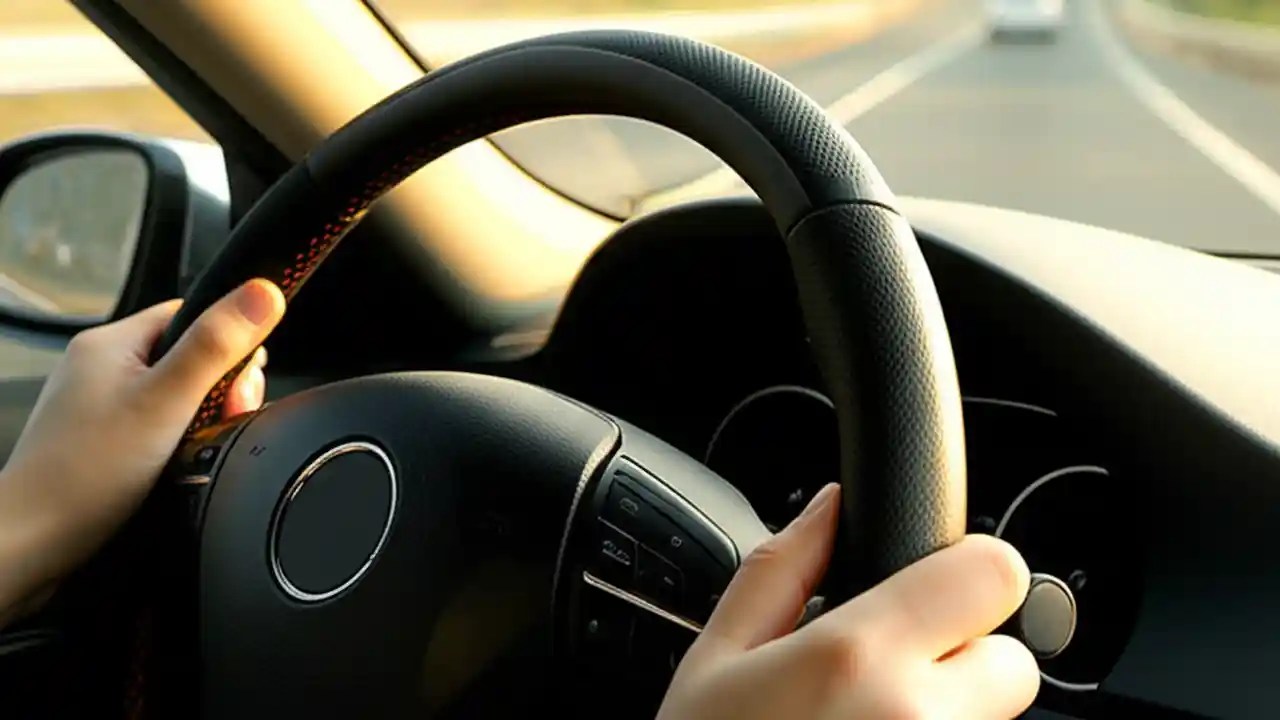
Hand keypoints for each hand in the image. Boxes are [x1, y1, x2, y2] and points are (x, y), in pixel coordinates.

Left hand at [0, 279, 285, 626]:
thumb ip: (217, 346)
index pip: (193, 315)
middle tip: (218, 422)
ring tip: (192, 451)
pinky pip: (159, 426)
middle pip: (190, 357)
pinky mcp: (103, 441)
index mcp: (110, 342)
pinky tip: (174, 465)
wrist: (32, 544)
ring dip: (200, 420)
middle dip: (219, 390)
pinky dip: (177, 444)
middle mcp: (101, 368)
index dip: (230, 345)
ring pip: (178, 396)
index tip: (239, 384)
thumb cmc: (83, 476)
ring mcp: (100, 405)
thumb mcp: (167, 402)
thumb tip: (263, 292)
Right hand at [657, 484, 1038, 719]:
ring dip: (951, 719)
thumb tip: (829, 506)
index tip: (933, 586)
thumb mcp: (714, 663)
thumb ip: (779, 571)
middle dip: (965, 659)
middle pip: (1014, 657)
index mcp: (857, 658)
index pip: (995, 573)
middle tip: (891, 680)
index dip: (966, 571)